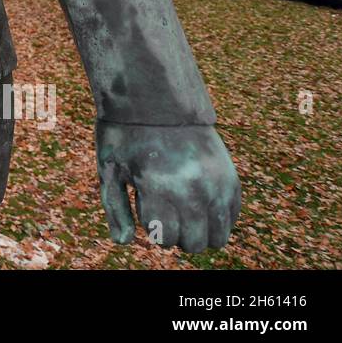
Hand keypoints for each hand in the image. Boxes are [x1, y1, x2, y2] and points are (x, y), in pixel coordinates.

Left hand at [96, 121, 240, 252]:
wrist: (157, 99)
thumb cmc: (125, 135)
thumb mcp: (109, 168)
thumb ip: (115, 208)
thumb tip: (124, 242)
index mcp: (158, 186)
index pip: (165, 237)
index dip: (153, 229)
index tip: (148, 206)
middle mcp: (192, 188)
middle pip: (193, 243)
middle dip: (176, 235)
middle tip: (166, 210)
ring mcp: (216, 183)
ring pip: (218, 238)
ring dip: (199, 232)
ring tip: (184, 210)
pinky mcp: (231, 177)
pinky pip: (232, 217)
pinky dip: (217, 218)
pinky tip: (200, 202)